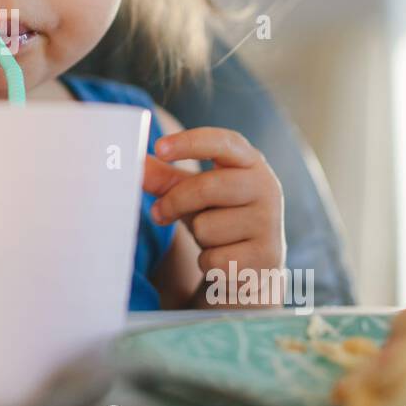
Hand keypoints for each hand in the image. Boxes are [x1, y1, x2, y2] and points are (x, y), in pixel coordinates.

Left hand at [143, 127, 285, 306]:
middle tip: (158, 213)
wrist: (256, 263)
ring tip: (213, 237)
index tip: (158, 148)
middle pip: (206, 187)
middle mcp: (266, 187)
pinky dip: (207, 262)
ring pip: (207, 227)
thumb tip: (136, 164)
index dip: (189, 143)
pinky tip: (222, 260)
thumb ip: (166, 178)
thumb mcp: (194, 193)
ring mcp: (269, 222)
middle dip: (174, 202)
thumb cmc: (220, 217)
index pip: (222, 142)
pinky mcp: (266, 255)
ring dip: (198, 236)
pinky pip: (215, 259)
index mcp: (249, 162)